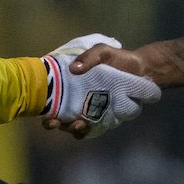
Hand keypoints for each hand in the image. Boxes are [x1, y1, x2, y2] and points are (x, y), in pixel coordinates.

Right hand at [40, 34, 159, 138]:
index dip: (43, 103)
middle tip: (55, 121)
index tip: (42, 106)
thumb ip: (90, 57)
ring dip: (71, 128)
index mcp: (71, 84)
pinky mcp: (102, 120)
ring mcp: (88, 112)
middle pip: (57, 116)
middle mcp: (76, 100)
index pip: (50, 96)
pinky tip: (88, 126)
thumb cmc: (118, 59)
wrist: (141, 70)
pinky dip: (86, 132)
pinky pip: (90, 130)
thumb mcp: (103, 51)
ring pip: (72, 126)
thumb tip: (73, 69)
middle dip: (52, 123)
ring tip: (78, 123)